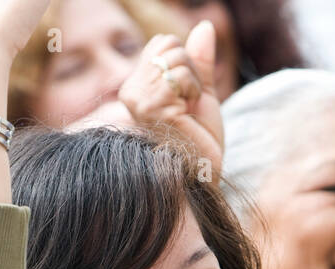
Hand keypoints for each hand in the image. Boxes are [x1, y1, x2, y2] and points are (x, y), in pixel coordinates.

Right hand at [118, 23, 223, 179]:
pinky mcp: (148, 106)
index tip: (187, 99)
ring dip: (193, 85)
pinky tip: (185, 116)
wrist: (201, 176)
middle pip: (169, 44)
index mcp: (136, 88)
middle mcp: (130, 92)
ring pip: (175, 56)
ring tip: (186, 114)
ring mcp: (136, 100)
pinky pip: (180, 74)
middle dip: (191, 72)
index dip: (187, 64)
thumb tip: (204, 25)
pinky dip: (193, 92)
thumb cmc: (200, 144)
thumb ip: (200, 61)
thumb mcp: (201, 94)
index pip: (163, 43)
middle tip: (189, 108)